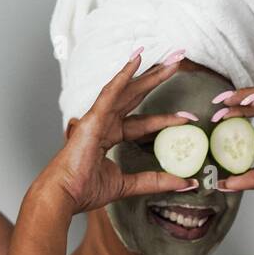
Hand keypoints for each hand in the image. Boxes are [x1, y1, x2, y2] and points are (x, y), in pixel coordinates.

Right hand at [42, 53, 190, 213]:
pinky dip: (123, 77)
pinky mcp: (92, 118)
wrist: (65, 195)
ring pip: (128, 90)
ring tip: (170, 59)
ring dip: (149, 74)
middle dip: (157, 80)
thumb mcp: (130, 184)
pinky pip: (110, 93)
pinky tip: (137, 60)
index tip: (187, 118)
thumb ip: (157, 181)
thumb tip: (187, 183)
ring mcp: (97, 118)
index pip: (143, 123)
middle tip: (177, 62)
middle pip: (136, 97)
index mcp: (109, 136)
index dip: (165, 119)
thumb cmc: (85, 190)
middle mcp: (104, 123)